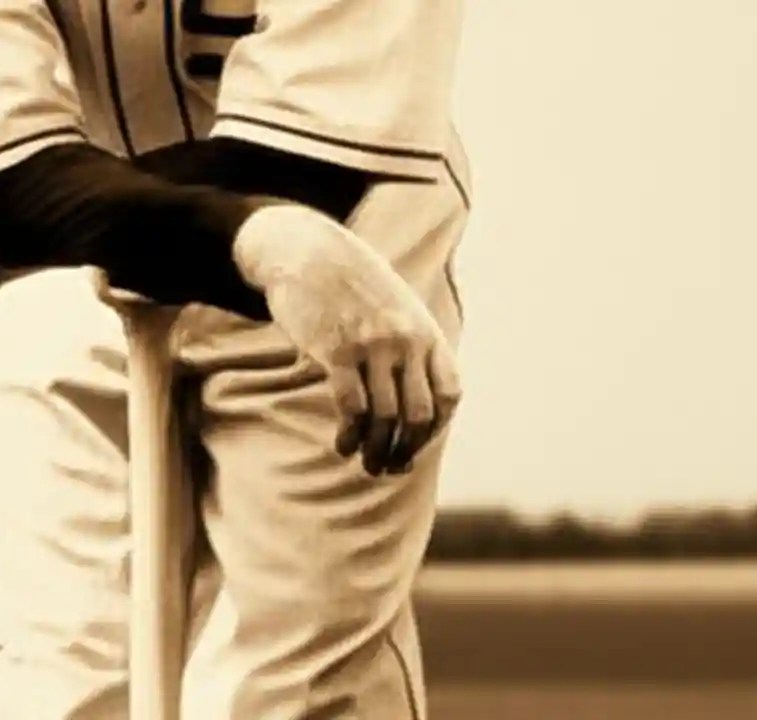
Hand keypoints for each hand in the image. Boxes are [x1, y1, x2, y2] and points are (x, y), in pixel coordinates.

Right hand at [232, 204, 461, 475]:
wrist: (308, 251)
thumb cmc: (351, 286)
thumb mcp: (396, 308)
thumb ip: (411, 347)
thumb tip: (409, 402)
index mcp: (426, 332)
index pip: (449, 396)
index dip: (434, 430)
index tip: (413, 445)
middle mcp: (406, 341)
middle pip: (419, 415)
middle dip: (405, 450)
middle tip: (390, 467)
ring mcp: (372, 345)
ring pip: (385, 418)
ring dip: (376, 450)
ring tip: (365, 463)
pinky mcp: (336, 350)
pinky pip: (351, 407)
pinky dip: (349, 435)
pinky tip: (342, 445)